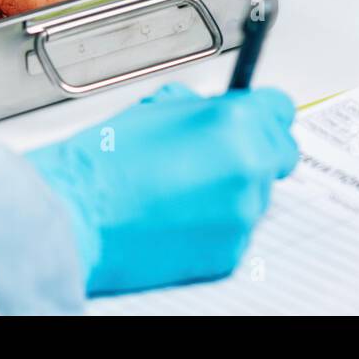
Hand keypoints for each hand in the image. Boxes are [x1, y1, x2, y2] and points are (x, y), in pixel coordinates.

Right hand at [27, 83, 297, 295]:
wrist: (78, 214)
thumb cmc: (105, 160)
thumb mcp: (158, 105)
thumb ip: (204, 107)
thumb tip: (221, 113)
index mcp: (235, 123)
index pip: (281, 110)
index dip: (262, 114)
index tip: (251, 120)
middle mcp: (249, 168)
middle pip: (279, 155)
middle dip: (253, 152)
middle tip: (214, 157)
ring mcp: (243, 215)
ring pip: (257, 194)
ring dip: (231, 190)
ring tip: (181, 189)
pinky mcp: (231, 253)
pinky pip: (237, 230)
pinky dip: (216, 224)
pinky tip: (177, 215)